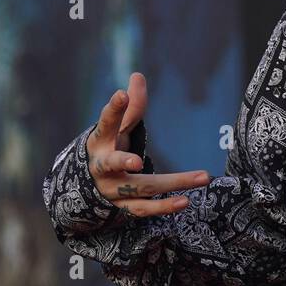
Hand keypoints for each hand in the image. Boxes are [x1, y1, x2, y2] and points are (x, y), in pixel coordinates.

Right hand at [86, 71, 209, 215]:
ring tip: (201, 177)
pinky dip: (164, 207)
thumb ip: (131, 106)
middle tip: (137, 160)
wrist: (84, 188)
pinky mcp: (123, 207)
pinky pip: (143, 209)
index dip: (113, 109)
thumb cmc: (108, 149)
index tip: (122, 94)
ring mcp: (112, 190)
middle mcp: (102, 167)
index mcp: (99, 141)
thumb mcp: (116, 128)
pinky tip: (185, 201)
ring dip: (171, 184)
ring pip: (140, 188)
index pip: (105, 123)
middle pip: (115, 163)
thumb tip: (138, 75)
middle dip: (124, 161)